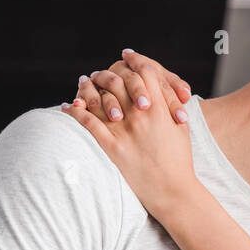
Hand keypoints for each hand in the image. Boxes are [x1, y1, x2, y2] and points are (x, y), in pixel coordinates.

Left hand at [62, 51, 197, 219]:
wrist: (173, 192)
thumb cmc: (180, 161)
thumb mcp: (180, 128)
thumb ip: (169, 105)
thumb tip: (159, 88)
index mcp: (159, 109)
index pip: (144, 72)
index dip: (135, 61)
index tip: (126, 57)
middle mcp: (140, 116)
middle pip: (118, 80)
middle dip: (108, 72)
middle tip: (101, 70)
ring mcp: (124, 132)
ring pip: (99, 98)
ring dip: (87, 88)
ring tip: (82, 84)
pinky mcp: (112, 148)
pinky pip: (88, 123)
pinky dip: (75, 111)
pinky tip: (69, 106)